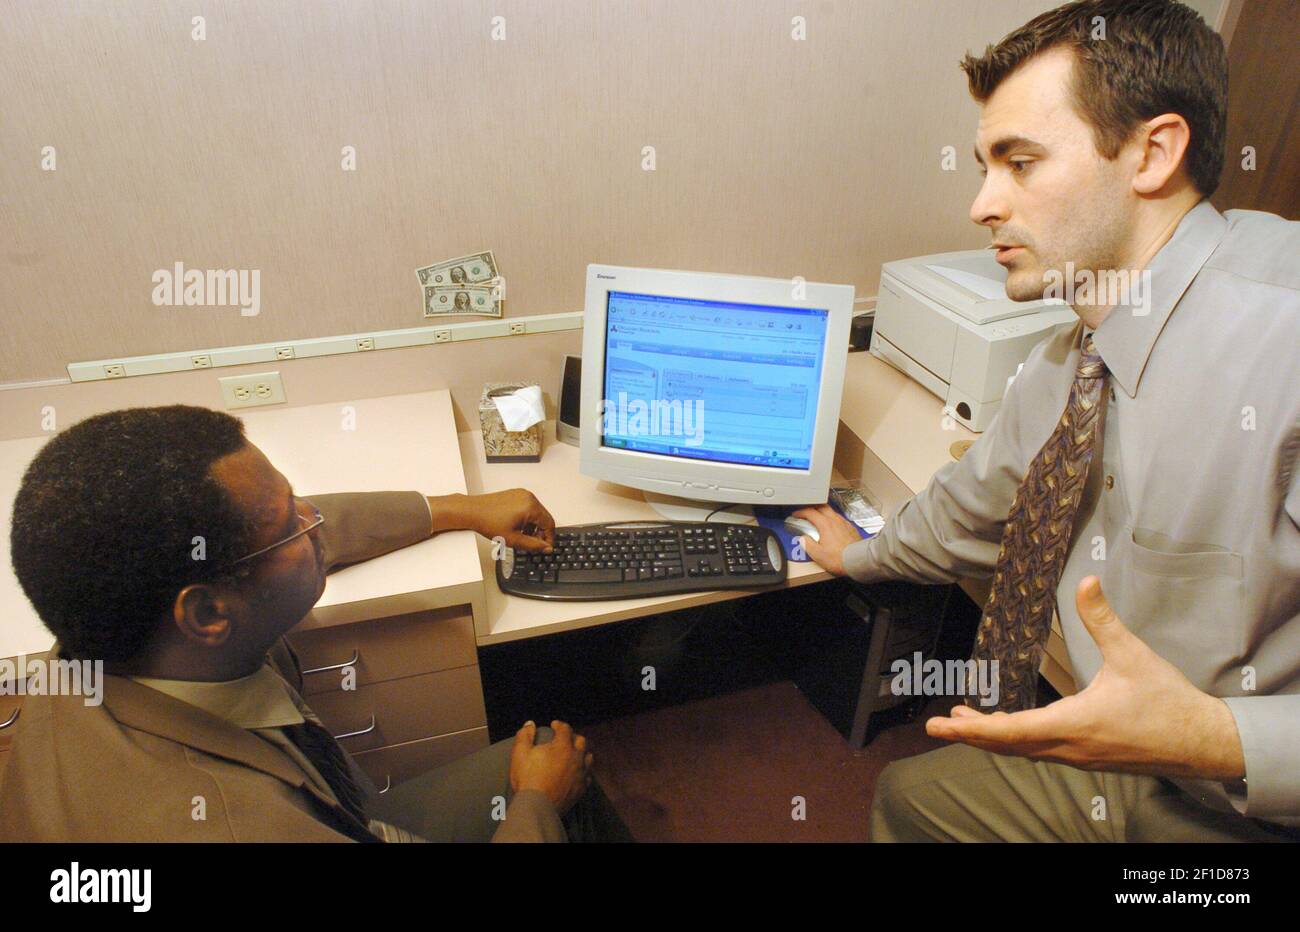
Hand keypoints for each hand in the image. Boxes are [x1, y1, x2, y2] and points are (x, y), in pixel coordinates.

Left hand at [469, 488, 554, 550]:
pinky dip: (527, 517)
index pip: (549, 524)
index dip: (549, 538)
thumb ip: (533, 545)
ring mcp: (522, 494)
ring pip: (536, 512)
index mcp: (531, 506)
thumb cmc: (488, 521)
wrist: (472, 511)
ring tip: (523, 536)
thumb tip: (546, 547)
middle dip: (541, 532)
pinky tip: (517, 527)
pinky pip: (528, 507)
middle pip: (544, 517)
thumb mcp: (514, 539)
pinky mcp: (515, 494)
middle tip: (534, 544)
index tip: (545, 547)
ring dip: (533, 525)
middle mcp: (528, 497)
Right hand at [509, 720, 591, 814]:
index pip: (565, 729)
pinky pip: (587, 775)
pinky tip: (577, 772)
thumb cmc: (528, 778)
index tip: (554, 725)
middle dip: (573, 736)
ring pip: (588, 757)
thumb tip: (529, 724)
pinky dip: (583, 770)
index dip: (559, 725)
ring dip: (582, 752)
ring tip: (574, 753)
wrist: (538, 806)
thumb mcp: (520, 753)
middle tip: (564, 738)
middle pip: (581, 741)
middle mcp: (576, 757)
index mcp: (562, 746)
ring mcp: (581, 773)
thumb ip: (524, 735)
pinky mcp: (582, 788)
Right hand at [790, 504, 863, 574]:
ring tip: (819, 519)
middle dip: (812, 508)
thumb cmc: (839, 558)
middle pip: (822, 507)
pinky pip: (840, 519)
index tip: (796, 515)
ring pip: (832, 512)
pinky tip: (832, 527)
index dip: (801, 512)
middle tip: (806, 513)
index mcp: (825, 524)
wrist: (858, 560)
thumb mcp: (817, 554)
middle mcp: (835, 520)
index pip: (810, 512)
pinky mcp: (851, 528)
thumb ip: (807, 544)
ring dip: (823, 513)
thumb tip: (803, 538)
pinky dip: (833, 519)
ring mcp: (845, 523)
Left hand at [925, 576, 1245, 781]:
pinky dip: (1016, 740)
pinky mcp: (1088, 757)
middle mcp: (1069, 747)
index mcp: (1073, 725)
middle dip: (972, 734)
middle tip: (938, 725)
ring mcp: (1078, 756)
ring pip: (1024, 750)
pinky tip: (1011, 728)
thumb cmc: (1168, 702)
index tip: (942, 724)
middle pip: (1008, 745)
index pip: (1010, 731)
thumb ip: (1103, 619)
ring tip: (966, 723)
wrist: (1204, 743)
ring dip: (992, 738)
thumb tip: (1086, 581)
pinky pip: (1041, 751)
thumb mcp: (1132, 655)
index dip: (973, 728)